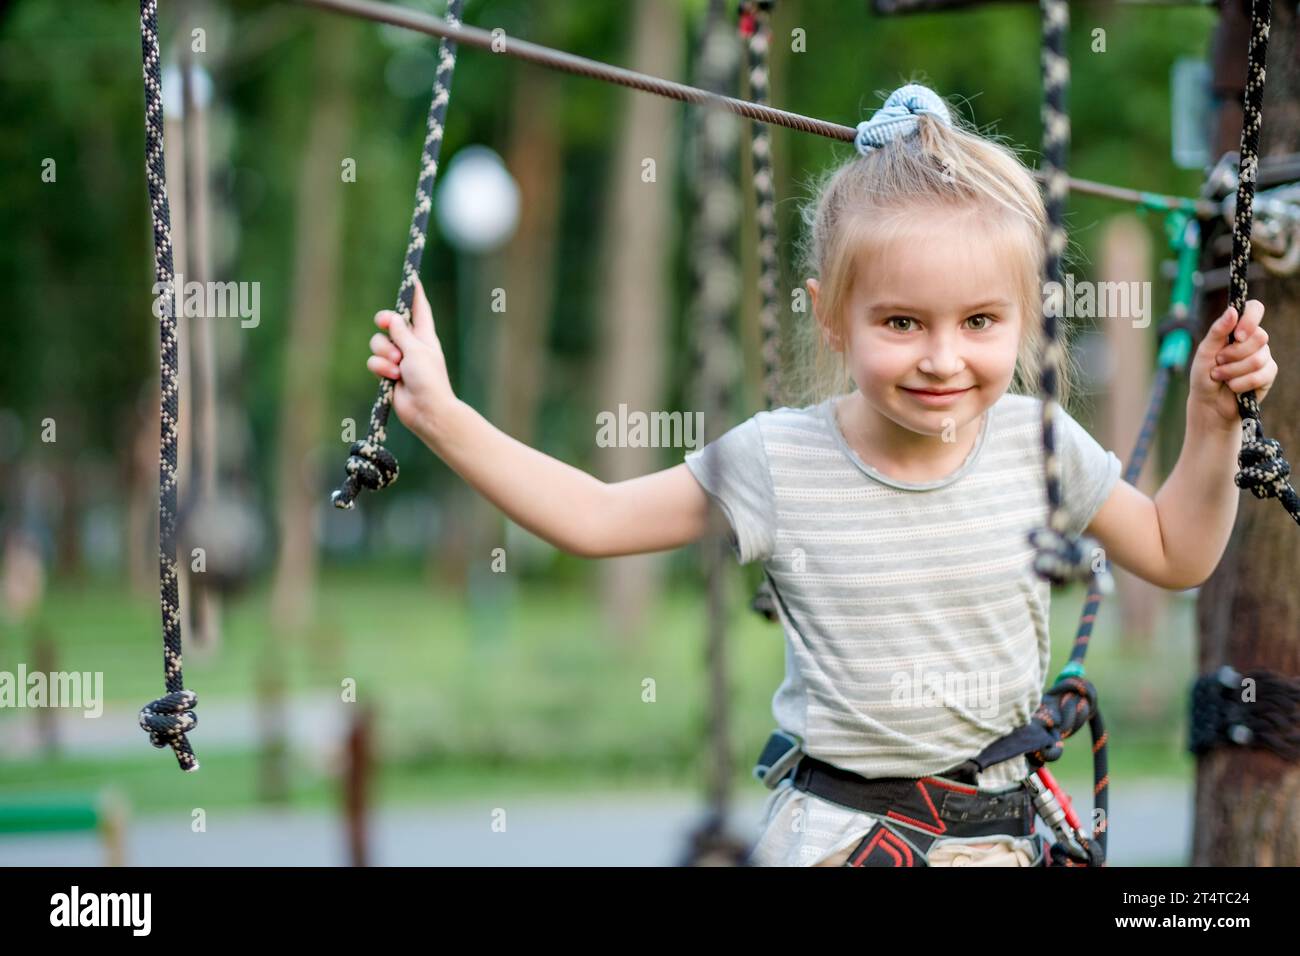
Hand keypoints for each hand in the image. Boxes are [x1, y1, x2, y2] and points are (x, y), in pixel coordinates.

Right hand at [367, 277, 457, 439]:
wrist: (426, 410)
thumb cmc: (429, 379)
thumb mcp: (416, 350)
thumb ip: (401, 332)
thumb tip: (392, 317)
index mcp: (424, 335)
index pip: (419, 308)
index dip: (414, 293)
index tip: (412, 276)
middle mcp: (411, 345)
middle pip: (390, 323)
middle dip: (384, 323)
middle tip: (384, 322)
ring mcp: (398, 360)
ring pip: (377, 343)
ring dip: (384, 353)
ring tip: (398, 366)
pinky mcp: (388, 374)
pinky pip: (374, 362)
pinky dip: (381, 368)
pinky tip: (392, 378)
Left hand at [1190, 299, 1276, 427]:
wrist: (1209, 402)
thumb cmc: (1204, 374)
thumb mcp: (1205, 351)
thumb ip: (1217, 331)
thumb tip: (1232, 310)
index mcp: (1238, 328)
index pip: (1255, 309)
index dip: (1250, 320)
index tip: (1237, 336)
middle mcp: (1254, 340)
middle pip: (1259, 336)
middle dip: (1233, 354)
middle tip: (1218, 362)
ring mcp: (1264, 356)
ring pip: (1258, 358)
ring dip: (1232, 371)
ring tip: (1220, 376)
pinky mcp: (1268, 374)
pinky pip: (1260, 375)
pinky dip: (1241, 383)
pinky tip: (1232, 386)